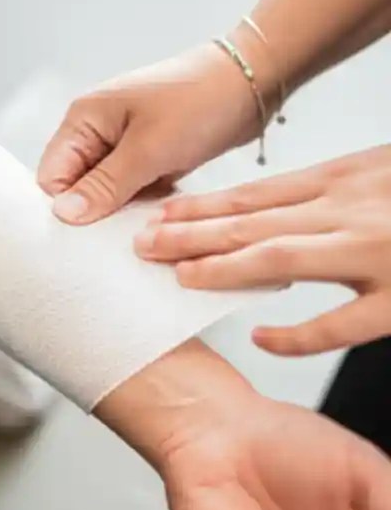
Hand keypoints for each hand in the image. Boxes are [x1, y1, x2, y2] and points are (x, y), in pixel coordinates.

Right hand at [38, 42, 261, 224]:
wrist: (255, 79)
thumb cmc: (201, 102)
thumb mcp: (149, 149)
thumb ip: (104, 185)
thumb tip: (62, 215)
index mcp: (83, 119)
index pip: (51, 176)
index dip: (66, 206)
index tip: (89, 233)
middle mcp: (96, 130)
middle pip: (75, 186)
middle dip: (95, 211)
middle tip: (122, 230)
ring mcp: (122, 142)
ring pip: (104, 191)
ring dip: (122, 208)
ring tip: (147, 217)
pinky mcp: (147, 153)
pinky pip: (131, 188)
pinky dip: (143, 201)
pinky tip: (161, 207)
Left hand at [135, 146, 390, 355]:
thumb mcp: (387, 170)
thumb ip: (347, 189)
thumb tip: (303, 208)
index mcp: (348, 177)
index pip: (258, 192)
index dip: (203, 207)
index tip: (161, 214)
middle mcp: (351, 211)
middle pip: (253, 221)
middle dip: (190, 234)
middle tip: (143, 244)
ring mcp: (373, 253)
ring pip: (279, 257)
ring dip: (221, 268)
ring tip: (177, 277)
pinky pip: (338, 324)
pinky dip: (295, 336)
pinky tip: (259, 338)